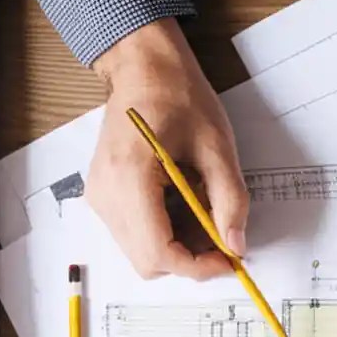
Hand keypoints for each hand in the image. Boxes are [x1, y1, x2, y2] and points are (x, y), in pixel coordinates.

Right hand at [86, 18, 248, 279]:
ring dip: (179, 244)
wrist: (144, 70)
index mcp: (130, 177)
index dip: (198, 266)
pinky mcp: (103, 196)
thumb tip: (236, 245)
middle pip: (147, 260)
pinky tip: (184, 202)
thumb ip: (230, 200)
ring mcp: (100, 197)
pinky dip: (165, 231)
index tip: (229, 259)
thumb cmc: (177, 97)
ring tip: (204, 209)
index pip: (159, 252)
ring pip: (141, 251)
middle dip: (190, 257)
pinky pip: (135, 234)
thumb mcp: (218, 147)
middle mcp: (105, 194)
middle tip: (221, 233)